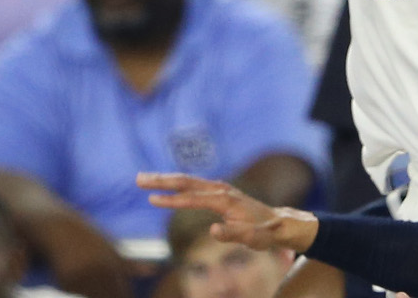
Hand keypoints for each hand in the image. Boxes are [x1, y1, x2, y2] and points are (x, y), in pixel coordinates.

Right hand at [136, 172, 319, 250]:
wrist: (279, 223)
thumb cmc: (265, 233)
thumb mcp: (252, 238)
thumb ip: (234, 234)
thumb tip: (212, 230)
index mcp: (224, 199)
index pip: (192, 198)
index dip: (172, 199)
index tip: (151, 199)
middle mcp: (220, 189)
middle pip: (185, 181)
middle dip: (161, 180)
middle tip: (138, 178)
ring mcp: (219, 188)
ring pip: (188, 181)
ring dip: (165, 179)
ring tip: (143, 179)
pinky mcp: (218, 192)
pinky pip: (193, 185)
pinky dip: (176, 184)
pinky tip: (166, 186)